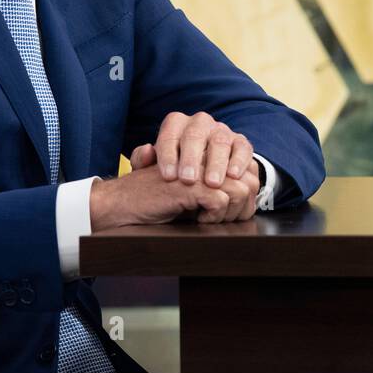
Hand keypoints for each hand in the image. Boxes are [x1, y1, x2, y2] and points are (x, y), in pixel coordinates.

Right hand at [89, 160, 259, 228]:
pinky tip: (198, 219)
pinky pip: (221, 201)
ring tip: (209, 219)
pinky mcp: (188, 183)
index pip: (251, 172)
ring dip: (229, 213)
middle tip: (221, 219)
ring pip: (240, 190)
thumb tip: (250, 192)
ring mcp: (199, 166)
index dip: (247, 199)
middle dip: (242, 208)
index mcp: (210, 152)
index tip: (230, 214)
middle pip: (250, 181)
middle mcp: (207, 152)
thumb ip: (221, 186)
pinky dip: (214, 217)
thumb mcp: (195, 191)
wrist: (122, 204)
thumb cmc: (158, 200)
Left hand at [130, 111, 256, 188]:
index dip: (168, 155)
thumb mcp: (154, 165)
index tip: (168, 176)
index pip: (170, 134)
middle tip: (188, 180)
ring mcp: (222, 131)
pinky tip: (233, 176)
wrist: (202, 170)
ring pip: (220, 140)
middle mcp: (200, 122)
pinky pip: (242, 148)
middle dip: (192, 158)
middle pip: (195, 134)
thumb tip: (147, 151)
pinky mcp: (241, 142)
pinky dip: (239, 161)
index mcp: (177, 123)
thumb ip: (143, 160)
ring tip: (212, 183)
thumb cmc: (174, 168)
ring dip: (216, 163)